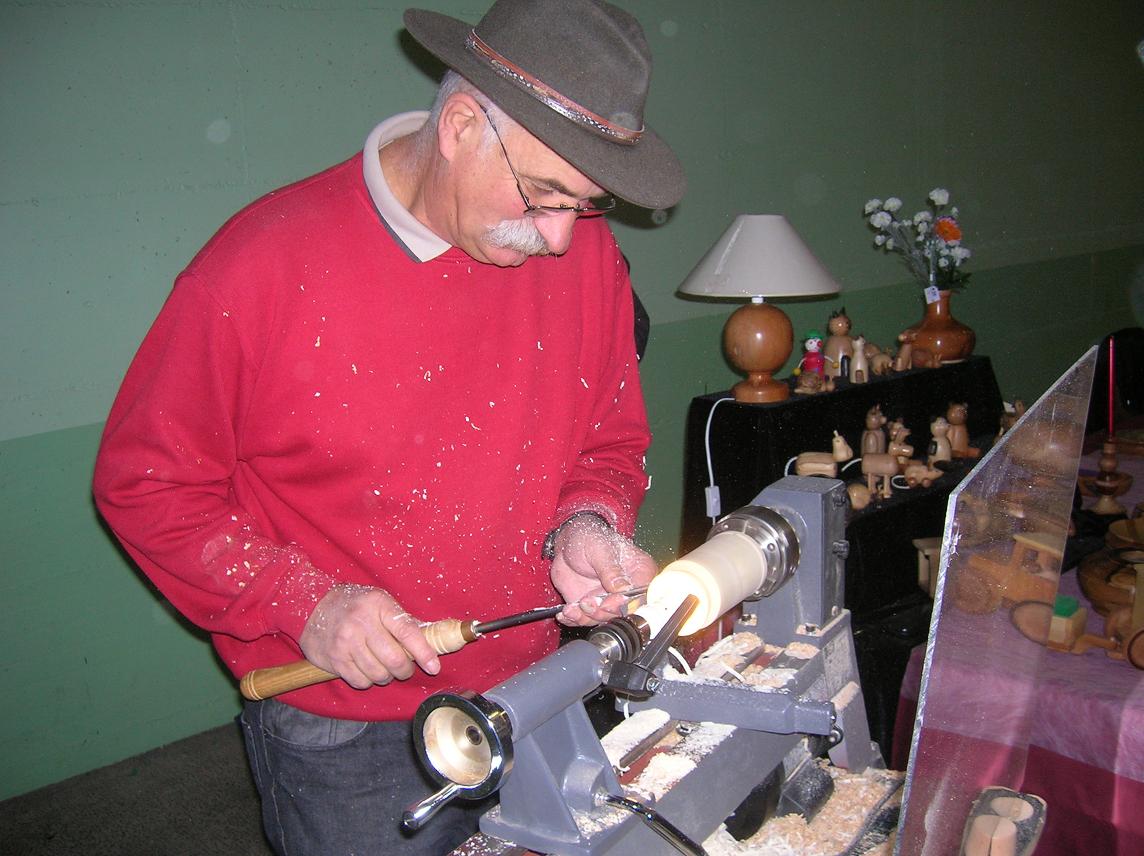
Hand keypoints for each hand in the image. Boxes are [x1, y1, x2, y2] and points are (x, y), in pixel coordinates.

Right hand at [298, 584, 440, 689]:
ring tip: (385, 668)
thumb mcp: (379, 601)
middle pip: (394, 659)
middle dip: (405, 670)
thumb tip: (428, 641)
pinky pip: (360, 681)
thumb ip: (401, 620)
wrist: (311, 606)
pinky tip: (367, 670)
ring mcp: (346, 642)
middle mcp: (362, 623)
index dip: (423, 653)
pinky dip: (369, 681)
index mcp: (379, 605)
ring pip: (379, 674)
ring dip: (387, 676)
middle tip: (405, 669)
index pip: (407, 633)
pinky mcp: (335, 659)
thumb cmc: (354, 605)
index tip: (434, 667)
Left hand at [549, 514, 657, 626]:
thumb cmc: (590, 538)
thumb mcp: (600, 550)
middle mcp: (627, 590)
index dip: (625, 604)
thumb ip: (611, 570)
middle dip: (602, 612)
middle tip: (586, 602)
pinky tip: (566, 612)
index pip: (641, 597)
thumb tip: (623, 589)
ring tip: (572, 606)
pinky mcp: (592, 606)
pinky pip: (585, 620)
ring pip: (603, 619)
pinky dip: (574, 619)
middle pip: (622, 613)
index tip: (608, 602)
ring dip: (586, 616)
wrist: (567, 542)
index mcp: (639, 573)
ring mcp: (609, 600)